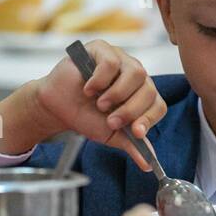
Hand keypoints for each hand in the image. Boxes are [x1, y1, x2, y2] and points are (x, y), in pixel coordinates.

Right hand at [0, 41, 166, 168]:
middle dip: (130, 110)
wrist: (58, 106)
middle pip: (149, 89)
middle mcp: (135, 76)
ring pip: (136, 72)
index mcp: (142, 95)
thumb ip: (132, 146)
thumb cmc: (87, 116)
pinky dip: (101, 79)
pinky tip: (89, 89)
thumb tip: (149, 165)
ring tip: (101, 104)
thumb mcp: (112, 135)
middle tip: (111, 121)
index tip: (135, 132)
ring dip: (118, 94)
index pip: (158, 105)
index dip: (149, 119)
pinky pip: (111, 61)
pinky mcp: (102, 49)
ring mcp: (120, 60)